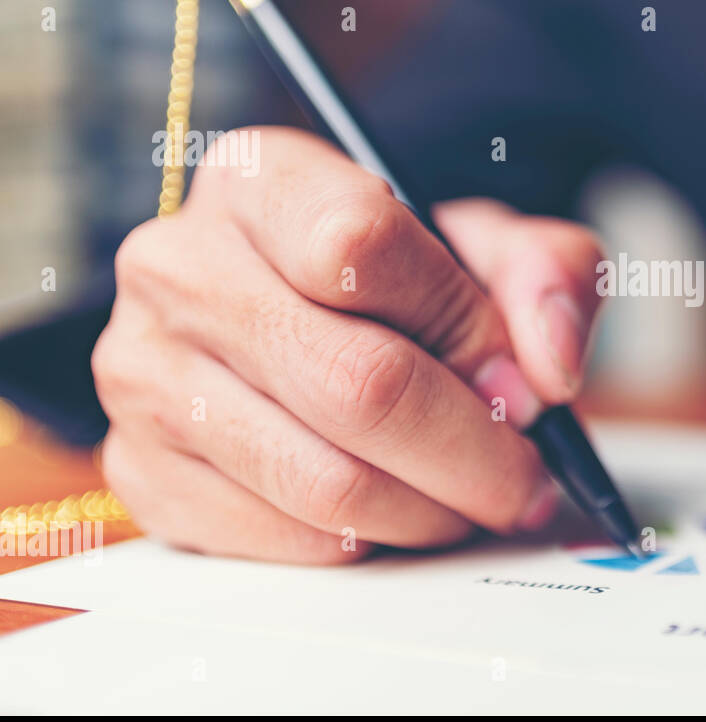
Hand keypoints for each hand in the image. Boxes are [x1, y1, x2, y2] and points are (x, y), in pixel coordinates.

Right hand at [92, 126, 603, 562]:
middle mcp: (179, 265)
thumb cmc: (397, 278)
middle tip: (527, 481)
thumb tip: (547, 371)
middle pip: (355, 382)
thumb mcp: (485, 243)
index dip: (465, 330)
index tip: (523, 381)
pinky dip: (364, 542)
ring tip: (470, 499)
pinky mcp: (142, 467)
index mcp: (260, 179)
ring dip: (429, 511)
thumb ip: (546, 275)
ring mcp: (144, 370)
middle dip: (473, 454)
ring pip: (323, 479)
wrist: (301, 316)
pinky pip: (280, 537)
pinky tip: (395, 512)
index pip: (360, 248)